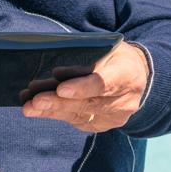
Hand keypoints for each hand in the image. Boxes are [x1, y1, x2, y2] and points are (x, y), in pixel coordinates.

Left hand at [21, 42, 148, 131]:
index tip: (61, 89)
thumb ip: (89, 54)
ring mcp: (115, 116)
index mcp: (127, 74)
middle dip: (58, 103)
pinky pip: (78, 122)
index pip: (103, 83)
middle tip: (35, 101)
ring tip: (29, 108)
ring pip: (80, 115)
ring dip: (52, 111)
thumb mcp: (110, 46)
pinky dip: (57, 115)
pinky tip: (39, 111)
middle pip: (87, 103)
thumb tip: (57, 64)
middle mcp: (124, 100)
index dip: (82, 87)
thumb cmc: (117, 56)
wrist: (140, 77)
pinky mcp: (104, 125)